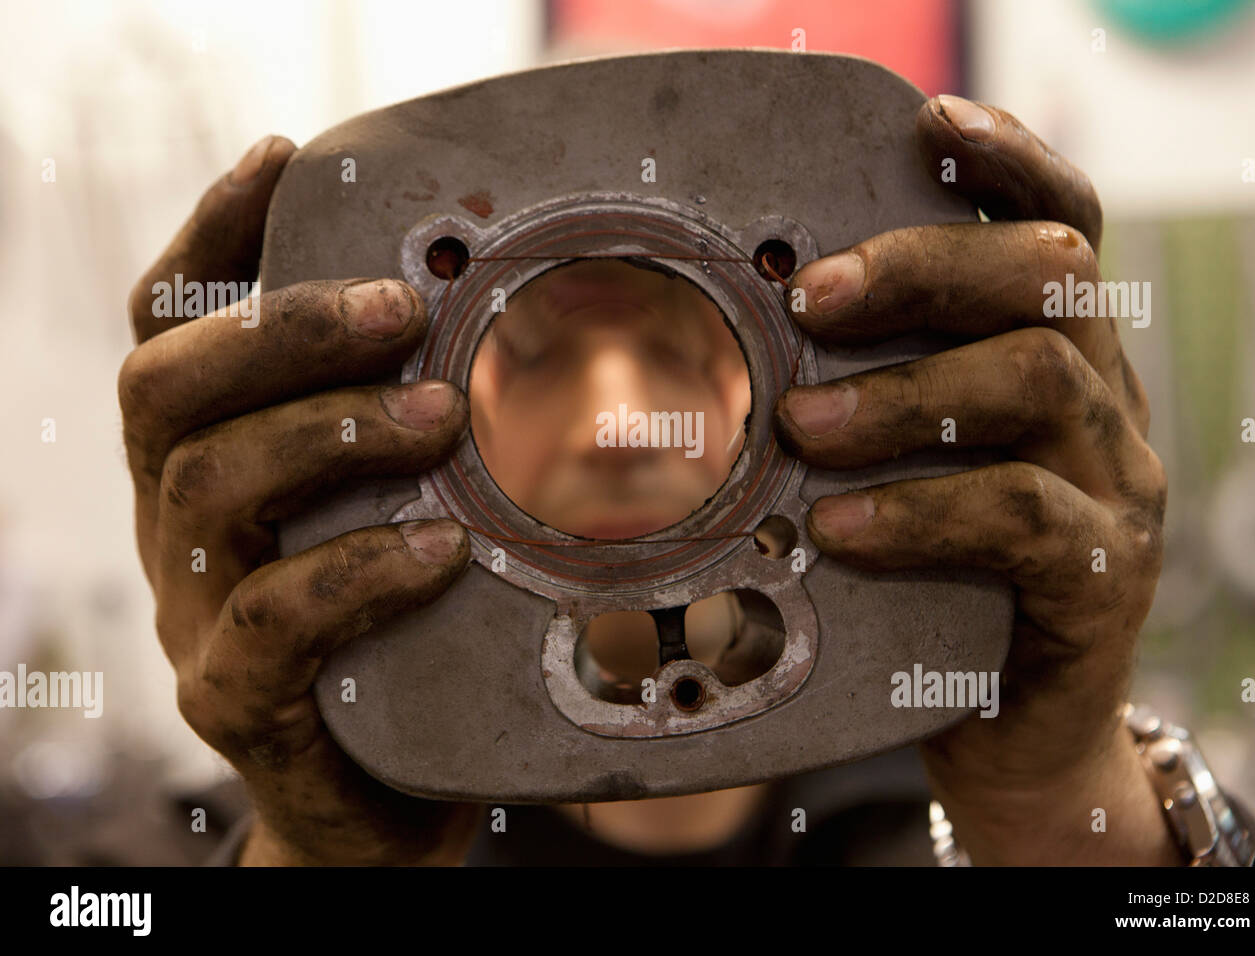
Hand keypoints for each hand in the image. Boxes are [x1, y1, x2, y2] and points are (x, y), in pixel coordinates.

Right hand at [119, 136, 481, 864]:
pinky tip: (440, 549)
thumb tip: (507, 327)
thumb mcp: (403, 514)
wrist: (381, 802)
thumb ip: (417, 434)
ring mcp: (194, 614)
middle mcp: (181, 526)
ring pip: (209, 488)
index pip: (176, 328)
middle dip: (284, 328)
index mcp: (210, 462)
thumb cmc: (406, 636)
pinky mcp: (235, 700)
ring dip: (329, 432)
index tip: (283, 158)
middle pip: (169, 390)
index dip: (213, 236)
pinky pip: (272, 620)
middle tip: (403, 304)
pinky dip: (359, 570)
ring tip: (442, 416)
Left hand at [772, 97, 1178, 864]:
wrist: (1013, 732)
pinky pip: (1025, 519)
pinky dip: (923, 512)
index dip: (1007, 162)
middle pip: (1048, 280)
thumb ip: (864, 402)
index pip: (1059, 228)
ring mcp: (1116, 488)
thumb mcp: (908, 474)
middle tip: (809, 294)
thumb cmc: (936, 584)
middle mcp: (1102, 405)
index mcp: (1059, 358)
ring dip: (905, 394)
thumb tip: (738, 348)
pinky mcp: (1101, 579)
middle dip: (923, 269)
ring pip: (1038, 385)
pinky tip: (843, 528)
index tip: (928, 122)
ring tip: (803, 425)